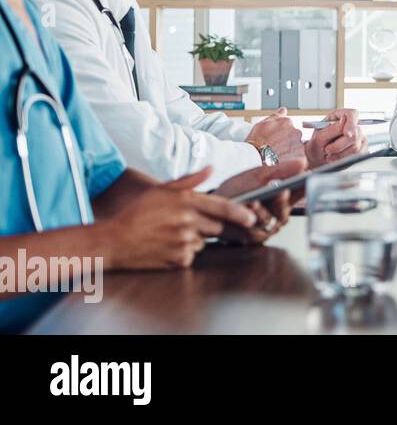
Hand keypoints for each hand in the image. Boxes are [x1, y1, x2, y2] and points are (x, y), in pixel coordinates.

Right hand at [98, 167, 257, 269]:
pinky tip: (166, 246)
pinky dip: (184, 253)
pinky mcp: (179, 260)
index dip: (240, 213)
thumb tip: (211, 168)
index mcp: (185, 202)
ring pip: (204, 242)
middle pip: (218, 227)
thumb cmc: (136, 213)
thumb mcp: (161, 190)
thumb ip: (189, 180)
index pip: (223, 207)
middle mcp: (187, 221)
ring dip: (195, 239)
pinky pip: (192, 256)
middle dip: (215, 227)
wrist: (113, 241)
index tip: (252, 218)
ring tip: (171, 234)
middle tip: (195, 225)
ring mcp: (183, 242)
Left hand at [211, 160, 307, 243]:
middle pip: (287, 208)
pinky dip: (252, 217)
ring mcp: (266, 227)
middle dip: (284, 201)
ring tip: (258, 200)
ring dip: (264, 210)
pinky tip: (249, 207)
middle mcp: (276, 214)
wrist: (210, 206)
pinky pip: (257, 230)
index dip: (306, 187)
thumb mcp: (257, 175)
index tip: (309, 179)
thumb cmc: (236, 190)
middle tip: (283, 191)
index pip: (299, 192)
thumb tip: (303, 162)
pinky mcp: (253, 238)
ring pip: (272, 220)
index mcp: (281, 197)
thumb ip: (280, 170)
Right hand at [246, 108, 304, 161]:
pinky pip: (299, 159)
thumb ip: (276, 116)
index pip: (290, 127)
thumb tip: (283, 110)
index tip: (275, 140)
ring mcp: (299, 144)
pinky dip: (293, 161)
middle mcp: (296, 131)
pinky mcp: (301, 157)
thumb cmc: (256, 141)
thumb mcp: (262, 123)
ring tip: (278, 156)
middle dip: (287, 143)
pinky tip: (282, 162)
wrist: (254, 157)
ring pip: (297, 148)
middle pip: (295, 137)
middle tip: (276, 149)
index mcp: (288, 122)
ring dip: (290, 152)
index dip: (281, 135)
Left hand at [306, 108, 367, 167]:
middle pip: (355, 133)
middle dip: (339, 145)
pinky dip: (344, 159)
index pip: (352, 114)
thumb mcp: (319, 136)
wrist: (318, 157)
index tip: (346, 134)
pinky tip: (337, 158)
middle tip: (327, 149)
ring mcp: (359, 136)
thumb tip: (344, 121)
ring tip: (330, 154)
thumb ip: (332, 129)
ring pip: (356, 147)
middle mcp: (352, 125)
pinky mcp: (362, 148)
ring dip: (339, 154)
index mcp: (340, 116)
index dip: (351, 123)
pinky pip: (357, 155)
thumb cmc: (317, 145)